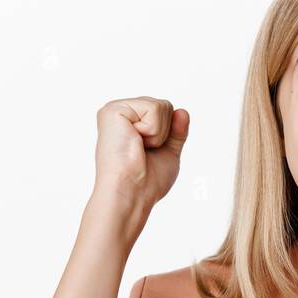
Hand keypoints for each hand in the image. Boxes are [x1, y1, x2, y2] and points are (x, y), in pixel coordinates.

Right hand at [89, 97, 190, 245]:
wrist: (132, 192)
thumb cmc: (146, 181)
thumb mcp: (168, 153)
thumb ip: (176, 132)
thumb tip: (183, 111)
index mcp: (130, 123)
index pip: (164, 113)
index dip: (167, 135)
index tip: (149, 153)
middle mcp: (121, 113)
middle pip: (165, 106)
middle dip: (164, 133)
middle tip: (144, 151)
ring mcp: (115, 109)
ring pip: (162, 106)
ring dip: (158, 133)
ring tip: (138, 147)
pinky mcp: (114, 109)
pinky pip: (154, 108)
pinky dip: (153, 130)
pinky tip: (135, 141)